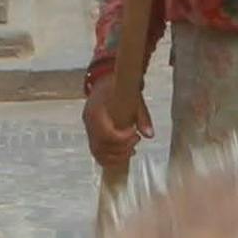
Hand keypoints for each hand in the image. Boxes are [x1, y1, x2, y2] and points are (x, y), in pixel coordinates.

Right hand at [81, 64, 149, 183]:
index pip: (107, 134)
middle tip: (136, 141)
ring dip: (115, 156)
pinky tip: (122, 155)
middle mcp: (88, 121)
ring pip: (97, 152)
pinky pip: (95, 151)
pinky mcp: (90, 132)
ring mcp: (87, 128)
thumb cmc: (119, 87)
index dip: (122, 139)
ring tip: (131, 150)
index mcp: (96, 111)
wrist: (105, 80)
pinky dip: (108, 158)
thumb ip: (142, 117)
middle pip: (101, 146)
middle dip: (121, 149)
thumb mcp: (134, 98)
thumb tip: (150, 135)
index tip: (135, 133)